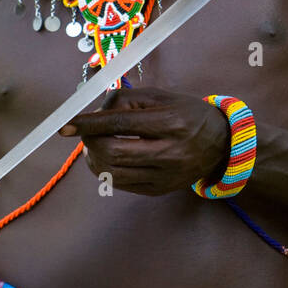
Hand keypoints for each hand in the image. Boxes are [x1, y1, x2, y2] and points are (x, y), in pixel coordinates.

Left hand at [58, 86, 230, 196]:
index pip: (120, 124)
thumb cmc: (187, 114)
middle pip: (113, 152)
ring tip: (95, 145)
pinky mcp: (159, 190)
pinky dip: (105, 170)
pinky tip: (108, 158)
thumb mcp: (161, 97)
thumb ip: (126, 100)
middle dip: (90, 142)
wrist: (222, 145)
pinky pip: (121, 184)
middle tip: (87, 133)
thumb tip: (94, 111)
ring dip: (93, 158)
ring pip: (112, 173)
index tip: (66, 126)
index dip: (89, 125)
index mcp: (171, 123)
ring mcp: (165, 176)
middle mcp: (170, 152)